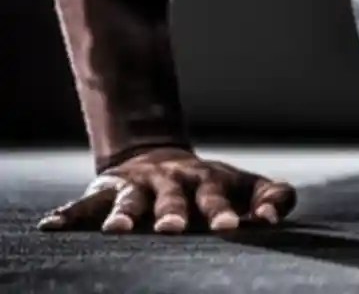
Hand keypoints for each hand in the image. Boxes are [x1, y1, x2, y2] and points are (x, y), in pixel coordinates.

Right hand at [36, 147, 295, 234]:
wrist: (156, 158)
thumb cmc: (210, 186)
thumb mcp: (245, 186)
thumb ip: (273, 197)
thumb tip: (275, 214)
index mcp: (209, 182)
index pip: (224, 195)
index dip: (231, 209)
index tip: (250, 223)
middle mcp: (173, 182)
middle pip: (176, 198)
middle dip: (176, 213)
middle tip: (175, 229)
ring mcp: (138, 186)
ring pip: (130, 200)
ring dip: (124, 213)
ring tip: (118, 230)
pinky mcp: (105, 191)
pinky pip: (83, 205)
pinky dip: (68, 216)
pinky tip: (52, 226)